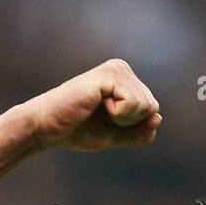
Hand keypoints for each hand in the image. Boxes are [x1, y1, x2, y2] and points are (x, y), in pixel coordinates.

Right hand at [25, 58, 161, 152]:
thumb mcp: (113, 135)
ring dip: (123, 119)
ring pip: (146, 105)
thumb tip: (158, 119)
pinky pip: (132, 103)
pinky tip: (98, 106)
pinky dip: (118, 115)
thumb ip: (136, 131)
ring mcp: (115, 69)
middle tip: (101, 117)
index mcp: (124, 80)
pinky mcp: (108, 75)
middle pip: (151, 106)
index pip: (151, 109)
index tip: (105, 120)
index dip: (132, 125)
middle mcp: (121, 69)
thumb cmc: (75, 130)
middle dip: (129, 122)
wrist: (47, 127)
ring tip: (98, 111)